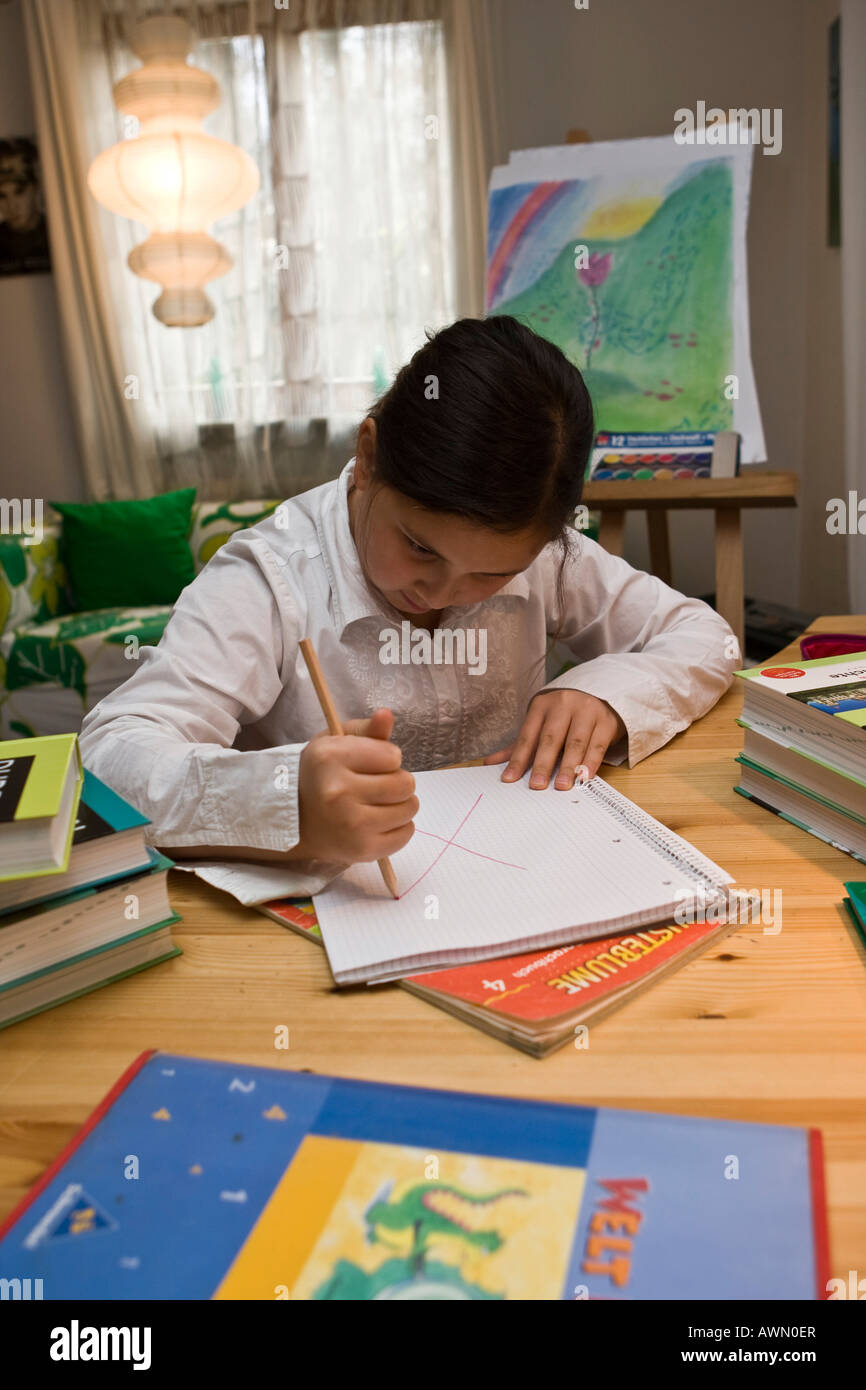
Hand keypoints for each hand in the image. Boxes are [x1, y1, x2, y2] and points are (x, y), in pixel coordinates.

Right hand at [298, 707, 417, 862]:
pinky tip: (378, 822)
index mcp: (330, 758)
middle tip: (376, 786)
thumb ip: (366, 730)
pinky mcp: (362, 850)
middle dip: (397, 782)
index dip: (386, 758)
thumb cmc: (321, 776)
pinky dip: (399, 827)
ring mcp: (351, 824)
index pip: (393, 756)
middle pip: (405, 783)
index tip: (369, 765)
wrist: (295, 821)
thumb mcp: (336, 744)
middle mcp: (339, 791)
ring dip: (400, 804)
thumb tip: (386, 715)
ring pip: (409, 808)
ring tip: (377, 804)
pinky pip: (406, 834)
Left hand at [484, 690, 625, 789]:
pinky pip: (597, 745)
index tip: (510, 779)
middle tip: (537, 785)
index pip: (527, 736)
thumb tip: (490, 763)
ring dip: (568, 766)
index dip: (518, 759)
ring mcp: (586, 711)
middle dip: (543, 763)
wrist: (600, 692)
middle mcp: (563, 705)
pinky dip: (591, 763)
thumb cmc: (565, 714)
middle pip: (550, 738)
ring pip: (575, 742)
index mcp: (542, 706)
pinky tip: (585, 777)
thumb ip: (520, 744)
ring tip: (562, 785)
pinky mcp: (605, 721)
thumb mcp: (542, 722)